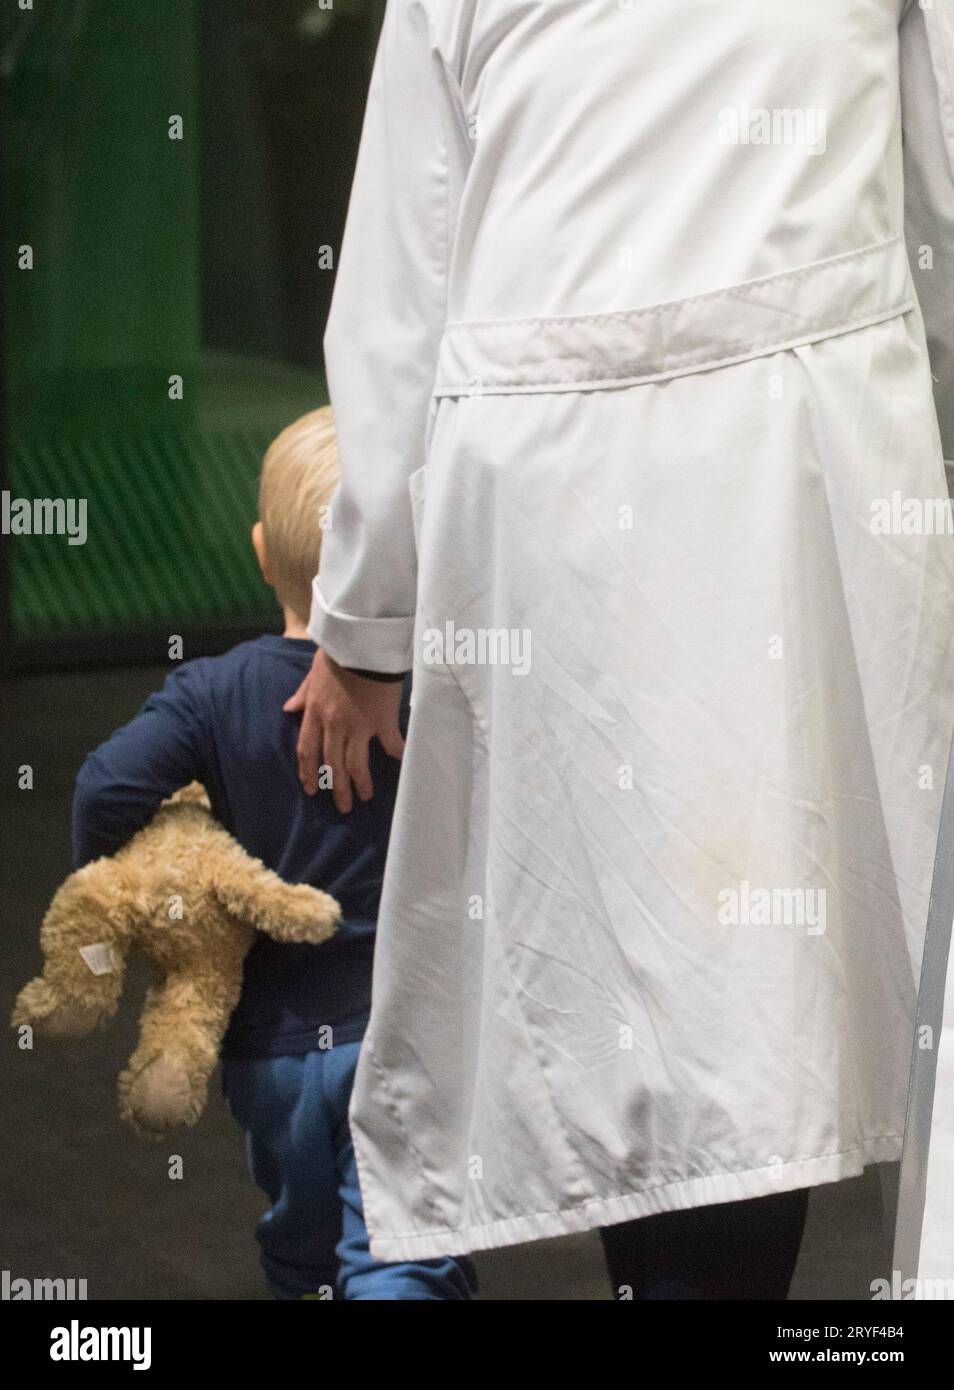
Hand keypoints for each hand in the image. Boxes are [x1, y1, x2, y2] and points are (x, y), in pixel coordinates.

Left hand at [283, 649, 404, 811]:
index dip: (308, 772)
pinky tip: (401, 763)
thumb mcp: (313, 673)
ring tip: (364, 796)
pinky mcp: (381, 721)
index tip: (312, 789)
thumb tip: (288, 709)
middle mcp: (333, 725)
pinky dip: (397, 754)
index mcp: (315, 713)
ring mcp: (358, 725)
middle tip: (343, 806)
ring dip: (360, 783)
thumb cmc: (338, 655)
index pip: (307, 750)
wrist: (362, 644)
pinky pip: (390, 744)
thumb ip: (302, 694)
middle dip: (336, 788)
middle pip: (331, 765)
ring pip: (355, 764)